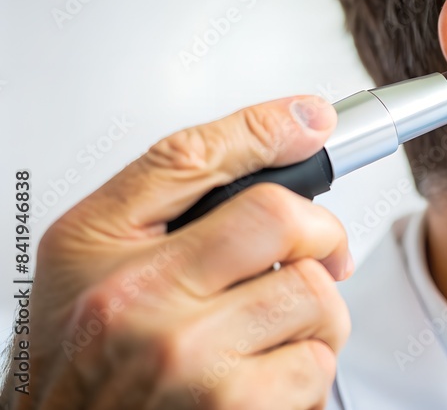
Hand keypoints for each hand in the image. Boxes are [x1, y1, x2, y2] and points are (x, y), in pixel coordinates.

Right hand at [3, 96, 351, 408]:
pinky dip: (306, 371)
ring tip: (270, 327)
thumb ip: (183, 176)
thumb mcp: (91, 247)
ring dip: (314, 314)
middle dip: (319, 238)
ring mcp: (195, 367)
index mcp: (107, 252)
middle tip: (310, 256)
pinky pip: (318, 369)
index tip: (313, 122)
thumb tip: (297, 123)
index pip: (209, 165)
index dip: (274, 132)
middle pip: (289, 229)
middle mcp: (147, 307)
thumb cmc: (78, 353)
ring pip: (319, 302)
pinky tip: (263, 374)